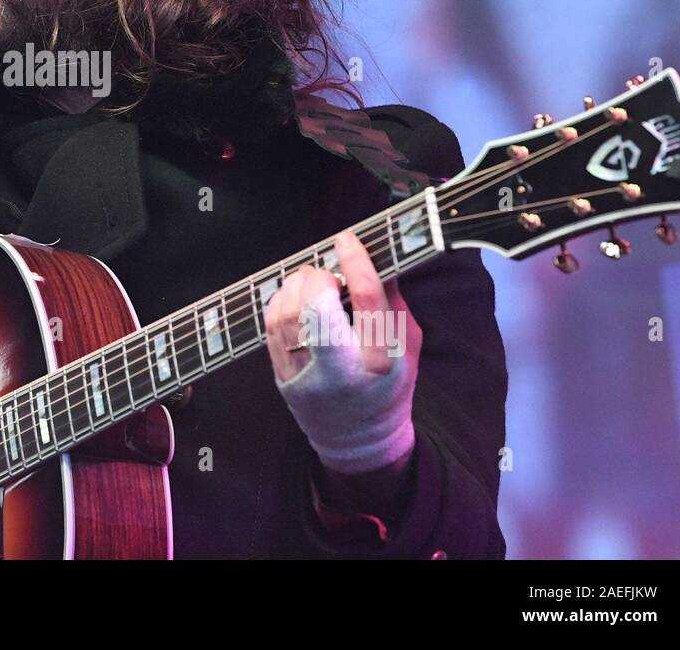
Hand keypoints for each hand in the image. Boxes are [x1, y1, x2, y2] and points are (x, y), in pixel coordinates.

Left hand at [265, 230, 421, 475]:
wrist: (361, 440)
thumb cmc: (388, 385)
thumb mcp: (408, 347)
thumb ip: (393, 303)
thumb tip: (374, 258)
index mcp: (381, 358)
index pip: (365, 297)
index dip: (354, 261)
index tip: (346, 239)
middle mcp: (342, 369)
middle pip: (316, 306)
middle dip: (317, 277)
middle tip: (325, 271)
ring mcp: (307, 376)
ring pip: (286, 315)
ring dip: (294, 286)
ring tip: (309, 281)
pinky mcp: (283, 379)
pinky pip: (270, 330)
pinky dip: (278, 303)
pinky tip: (292, 297)